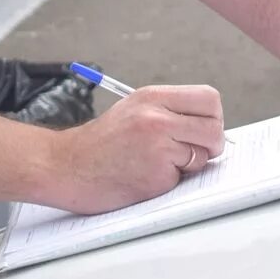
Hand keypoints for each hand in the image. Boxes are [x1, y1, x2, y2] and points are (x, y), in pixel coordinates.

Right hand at [45, 84, 224, 214]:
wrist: (65, 167)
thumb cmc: (100, 143)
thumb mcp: (133, 110)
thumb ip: (169, 112)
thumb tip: (209, 125)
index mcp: (153, 97)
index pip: (209, 98)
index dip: (213, 117)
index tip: (203, 130)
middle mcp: (157, 117)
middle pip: (214, 128)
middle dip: (211, 145)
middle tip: (194, 153)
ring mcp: (157, 146)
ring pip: (203, 155)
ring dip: (190, 165)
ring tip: (160, 164)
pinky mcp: (155, 175)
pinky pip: (182, 178)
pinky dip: (169, 182)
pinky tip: (145, 177)